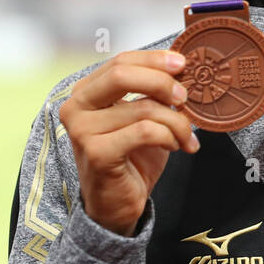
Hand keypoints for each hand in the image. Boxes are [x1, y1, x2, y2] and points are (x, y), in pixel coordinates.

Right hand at [58, 50, 199, 236]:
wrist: (118, 204)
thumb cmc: (132, 158)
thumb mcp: (144, 116)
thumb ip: (153, 92)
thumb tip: (182, 68)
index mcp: (86, 92)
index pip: (120, 61)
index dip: (153, 59)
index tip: (182, 64)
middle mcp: (76, 107)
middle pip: (122, 74)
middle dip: (162, 82)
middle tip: (185, 97)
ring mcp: (82, 130)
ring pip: (143, 108)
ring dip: (176, 122)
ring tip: (187, 137)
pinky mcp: (96, 152)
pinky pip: (145, 132)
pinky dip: (169, 137)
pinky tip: (176, 147)